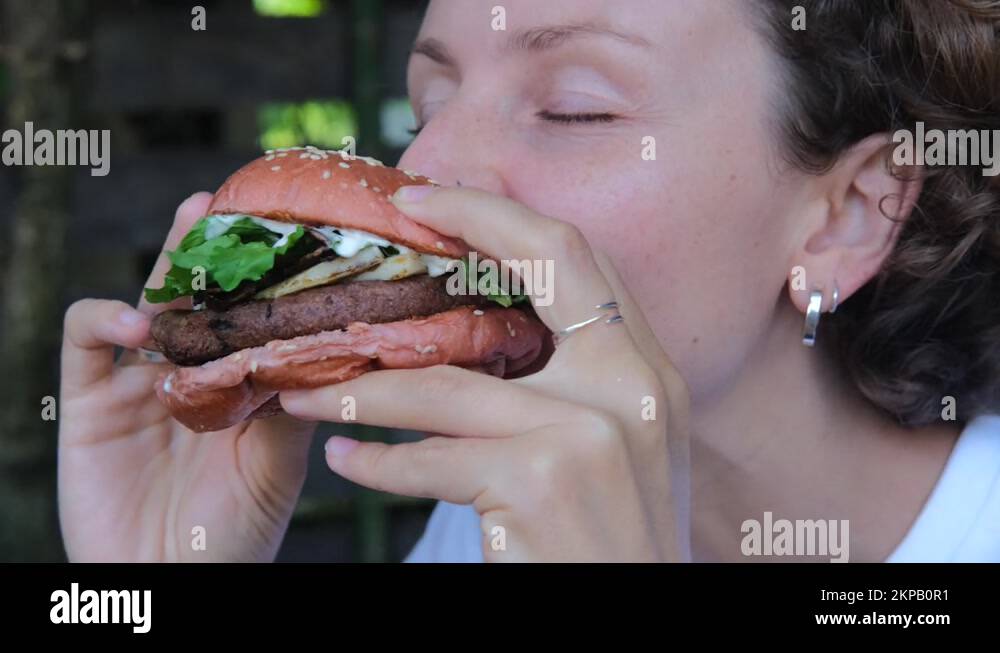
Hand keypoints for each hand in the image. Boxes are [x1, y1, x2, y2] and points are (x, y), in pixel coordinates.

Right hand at [58, 193, 316, 561]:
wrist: (171, 582)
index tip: (283, 230)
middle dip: (206, 246)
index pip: (245, 311)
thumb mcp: (277, 460)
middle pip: (194, 294)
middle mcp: (188, 371)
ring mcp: (136, 382)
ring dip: (162, 264)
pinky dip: (106, 319)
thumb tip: (330, 338)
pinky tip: (136, 323)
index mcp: (236, 379)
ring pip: (144, 301)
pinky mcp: (88, 400)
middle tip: (222, 201)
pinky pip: (86, 339)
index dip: (257, 273)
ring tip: (188, 230)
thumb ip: (292, 398)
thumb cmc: (235, 528)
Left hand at [280, 186, 690, 561]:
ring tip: (308, 389)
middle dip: (454, 225)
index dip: (500, 214)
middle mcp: (632, 386)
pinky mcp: (539, 480)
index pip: (576, 256)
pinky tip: (348, 462)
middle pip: (534, 265)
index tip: (433, 198)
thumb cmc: (612, 543)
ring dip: (360, 388)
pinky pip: (427, 459)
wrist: (632, 619)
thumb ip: (578, 384)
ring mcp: (587, 430)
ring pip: (442, 383)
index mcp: (648, 370)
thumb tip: (483, 334)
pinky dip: (377, 464)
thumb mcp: (620, 449)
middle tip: (377, 229)